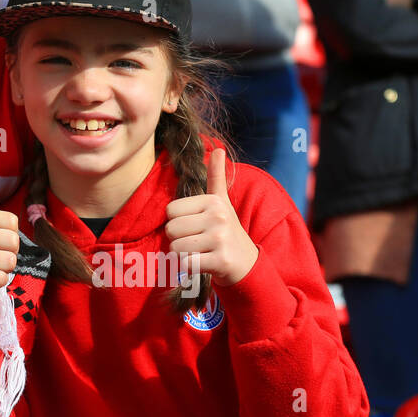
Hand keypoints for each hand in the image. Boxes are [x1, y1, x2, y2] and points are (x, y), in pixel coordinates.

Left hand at [164, 148, 257, 286]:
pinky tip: (203, 263)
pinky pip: (186, 263)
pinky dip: (189, 267)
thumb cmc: (226, 230)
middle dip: (178, 239)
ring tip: (200, 252)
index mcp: (213, 201)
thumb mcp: (222, 202)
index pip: (170, 211)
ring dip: (183, 254)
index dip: (177, 222)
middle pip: (171, 229)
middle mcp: (218, 217)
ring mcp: (220, 239)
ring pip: (176, 248)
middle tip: (197, 242)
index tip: (195, 226)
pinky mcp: (221, 261)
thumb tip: (219, 149)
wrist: (247, 263)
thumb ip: (216, 176)